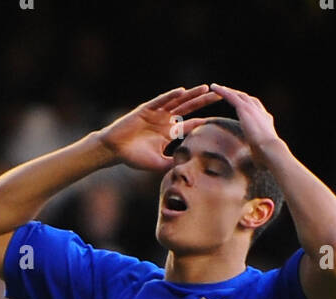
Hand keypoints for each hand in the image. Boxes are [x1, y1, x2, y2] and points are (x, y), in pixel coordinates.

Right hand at [98, 86, 220, 172]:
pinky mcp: (146, 109)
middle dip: (204, 102)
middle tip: (221, 95)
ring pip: (178, 101)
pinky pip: (160, 100)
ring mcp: (156, 113)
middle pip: (189, 108)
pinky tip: (182, 91)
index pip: (191, 125)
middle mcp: (165, 120)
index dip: (204, 121)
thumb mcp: (158, 164)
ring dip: (192, 95)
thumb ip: (173, 165)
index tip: (220, 118)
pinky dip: (170, 96)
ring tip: (206, 89)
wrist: (114, 149)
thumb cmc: (134, 157)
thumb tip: (188, 172)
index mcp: (169, 132)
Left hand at [208, 83, 280, 160]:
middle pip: (248, 99)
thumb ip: (258, 154)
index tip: (242, 106)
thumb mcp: (262, 154)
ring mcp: (252, 109)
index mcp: (266, 121)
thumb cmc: (268, 158)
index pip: (256, 110)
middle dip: (238, 95)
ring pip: (238, 95)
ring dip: (228, 91)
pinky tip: (214, 87)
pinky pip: (231, 96)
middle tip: (228, 92)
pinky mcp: (244, 109)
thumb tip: (259, 165)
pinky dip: (222, 91)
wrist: (271, 151)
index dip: (249, 107)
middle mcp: (260, 112)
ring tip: (217, 88)